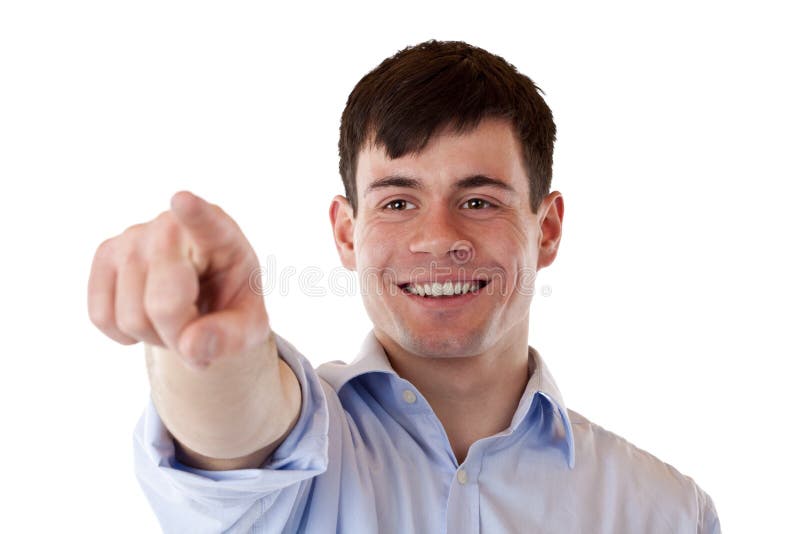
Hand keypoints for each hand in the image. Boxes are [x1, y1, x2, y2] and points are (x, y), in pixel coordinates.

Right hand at [87, 191, 268, 368]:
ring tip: (175, 318)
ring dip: (153, 336)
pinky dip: (124, 334)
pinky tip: (147, 317)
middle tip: (196, 329)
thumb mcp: (249, 327)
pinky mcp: (105, 254)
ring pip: (130, 317)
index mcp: (221, 235)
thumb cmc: (230, 307)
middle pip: (163, 304)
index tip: (183, 201)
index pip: (206, 222)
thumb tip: (192, 347)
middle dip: (178, 334)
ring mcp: (133, 236)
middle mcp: (172, 226)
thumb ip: (230, 338)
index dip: (193, 214)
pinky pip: (102, 316)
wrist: (202, 301)